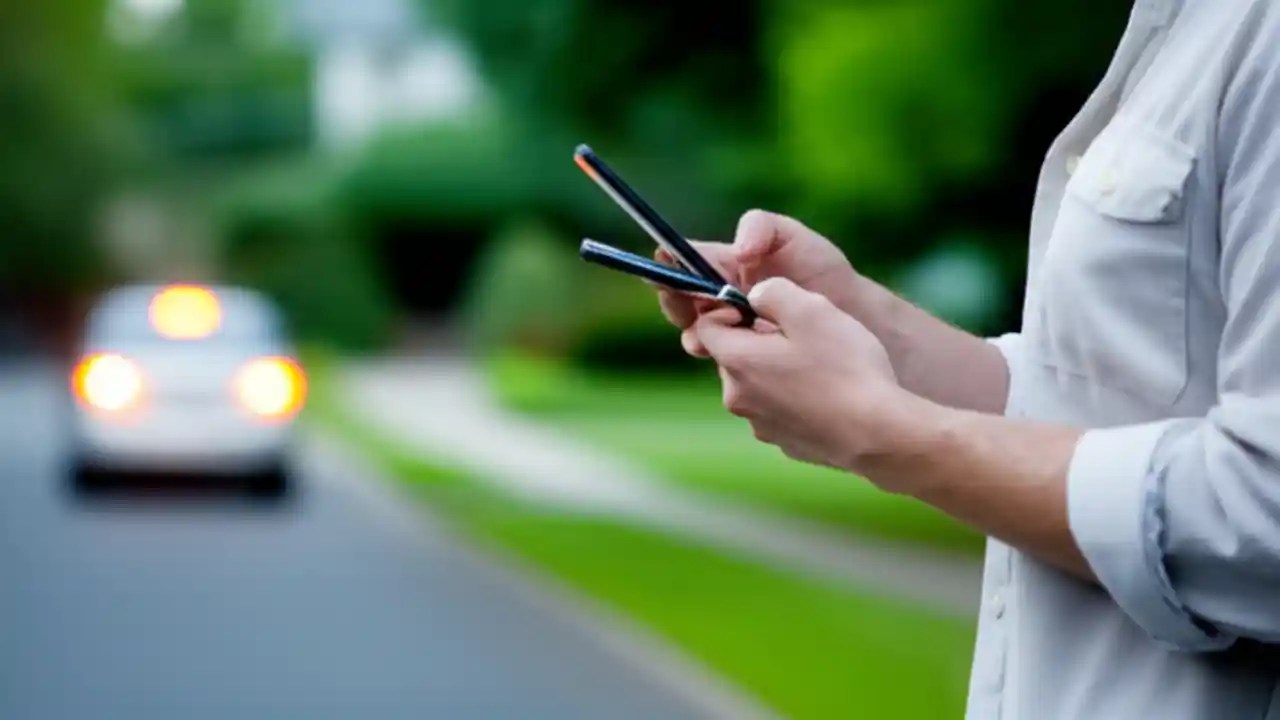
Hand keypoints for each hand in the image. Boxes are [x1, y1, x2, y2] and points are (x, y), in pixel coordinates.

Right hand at [656, 210, 859, 356]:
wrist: (861, 323)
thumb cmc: (825, 274)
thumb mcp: (795, 237)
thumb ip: (761, 228)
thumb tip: (737, 250)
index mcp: (725, 269)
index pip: (685, 266)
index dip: (671, 268)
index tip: (666, 266)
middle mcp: (721, 304)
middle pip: (682, 306)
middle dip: (678, 305)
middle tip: (689, 307)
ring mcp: (733, 338)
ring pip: (700, 340)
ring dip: (698, 338)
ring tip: (704, 338)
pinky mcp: (747, 369)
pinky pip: (727, 368)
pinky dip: (727, 364)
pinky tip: (737, 360)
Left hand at [693, 277, 912, 476]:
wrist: (879, 434)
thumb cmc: (845, 368)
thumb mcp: (810, 309)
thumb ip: (772, 291)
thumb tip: (756, 295)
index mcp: (736, 361)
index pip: (706, 326)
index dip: (731, 309)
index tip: (765, 309)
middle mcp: (738, 398)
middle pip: (733, 355)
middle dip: (759, 340)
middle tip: (801, 335)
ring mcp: (761, 425)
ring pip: (758, 383)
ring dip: (777, 369)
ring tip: (821, 365)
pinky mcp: (785, 442)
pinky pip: (780, 409)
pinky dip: (795, 397)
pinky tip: (829, 394)